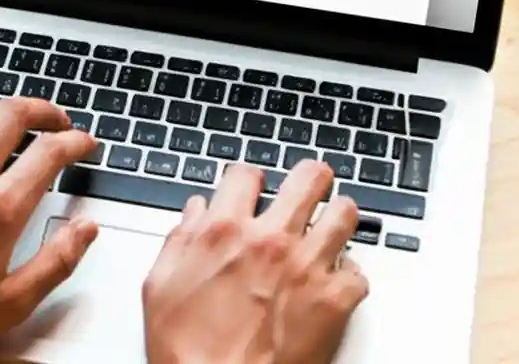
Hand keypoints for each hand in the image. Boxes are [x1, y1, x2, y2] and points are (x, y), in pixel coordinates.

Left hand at [0, 99, 99, 363]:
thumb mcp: (12, 303)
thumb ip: (57, 261)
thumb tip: (86, 230)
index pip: (49, 152)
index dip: (76, 141)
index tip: (85, 144)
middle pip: (11, 115)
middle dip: (44, 110)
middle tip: (57, 121)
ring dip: (0, 110)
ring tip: (14, 121)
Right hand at [142, 162, 367, 363]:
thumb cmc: (188, 352)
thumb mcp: (160, 286)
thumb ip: (180, 239)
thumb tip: (195, 212)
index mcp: (225, 231)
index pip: (247, 174)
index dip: (251, 178)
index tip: (255, 186)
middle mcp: (271, 240)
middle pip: (309, 178)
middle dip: (311, 179)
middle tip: (313, 184)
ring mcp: (308, 267)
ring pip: (344, 214)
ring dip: (338, 217)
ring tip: (333, 225)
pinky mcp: (335, 301)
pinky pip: (358, 273)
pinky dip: (349, 276)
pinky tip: (335, 282)